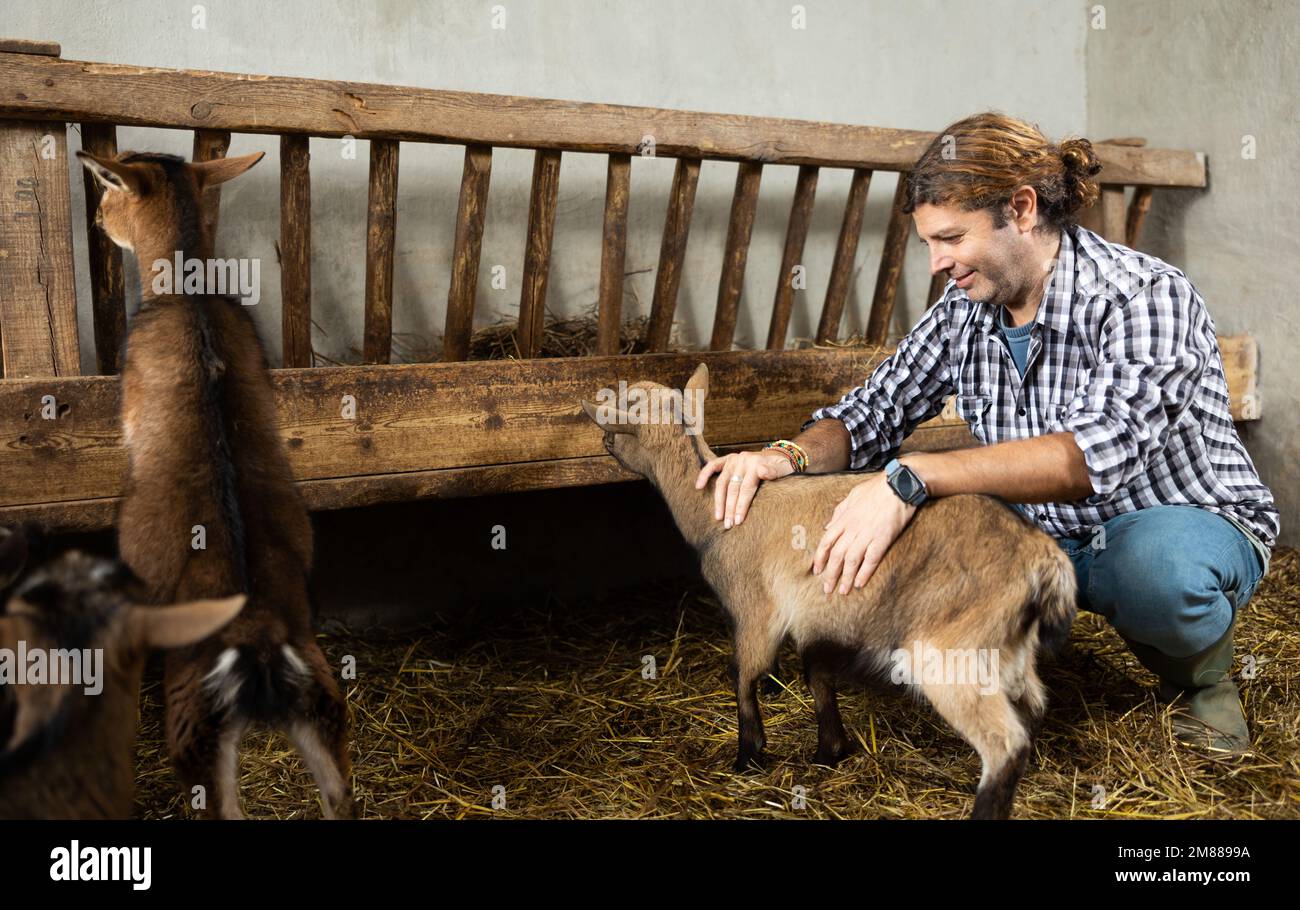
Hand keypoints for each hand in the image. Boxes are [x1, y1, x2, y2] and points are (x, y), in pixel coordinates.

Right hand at [695, 449, 794, 527]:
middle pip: (733, 488)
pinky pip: (712, 466)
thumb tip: (763, 472)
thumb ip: (775, 471)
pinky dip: (704, 475)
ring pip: (722, 482)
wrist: (779, 456)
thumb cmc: (782, 468)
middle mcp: (743, 460)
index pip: (746, 488)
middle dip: (730, 508)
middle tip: (728, 525)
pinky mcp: (727, 459)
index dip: (741, 505)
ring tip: (718, 517)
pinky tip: (698, 487)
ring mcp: (734, 460)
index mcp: (756, 463)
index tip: (738, 521)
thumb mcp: (785, 469)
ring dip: (719, 501)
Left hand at [812, 473, 916, 594]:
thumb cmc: (876, 488)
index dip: (819, 558)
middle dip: (830, 574)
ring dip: (846, 578)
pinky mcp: (883, 538)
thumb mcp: (852, 496)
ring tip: (842, 591)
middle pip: (836, 555)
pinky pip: (871, 559)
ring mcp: (867, 534)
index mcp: (844, 518)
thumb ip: (838, 512)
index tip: (816, 571)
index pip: (826, 542)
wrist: (899, 484)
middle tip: (827, 589)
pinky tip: (860, 584)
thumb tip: (827, 527)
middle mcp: (852, 528)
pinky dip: (864, 573)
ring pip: (851, 560)